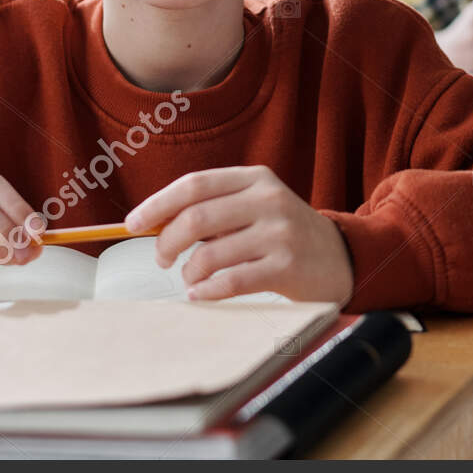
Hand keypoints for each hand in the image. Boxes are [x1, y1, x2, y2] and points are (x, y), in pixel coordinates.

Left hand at [124, 165, 353, 304]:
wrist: (341, 257)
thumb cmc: (283, 234)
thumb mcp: (256, 206)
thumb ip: (215, 209)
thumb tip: (153, 224)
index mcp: (255, 179)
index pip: (194, 185)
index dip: (157, 204)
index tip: (132, 223)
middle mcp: (269, 200)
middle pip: (196, 218)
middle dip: (166, 242)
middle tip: (162, 259)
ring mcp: (280, 234)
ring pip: (210, 255)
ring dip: (189, 273)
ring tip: (192, 279)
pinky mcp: (287, 267)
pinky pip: (230, 282)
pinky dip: (206, 292)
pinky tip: (202, 294)